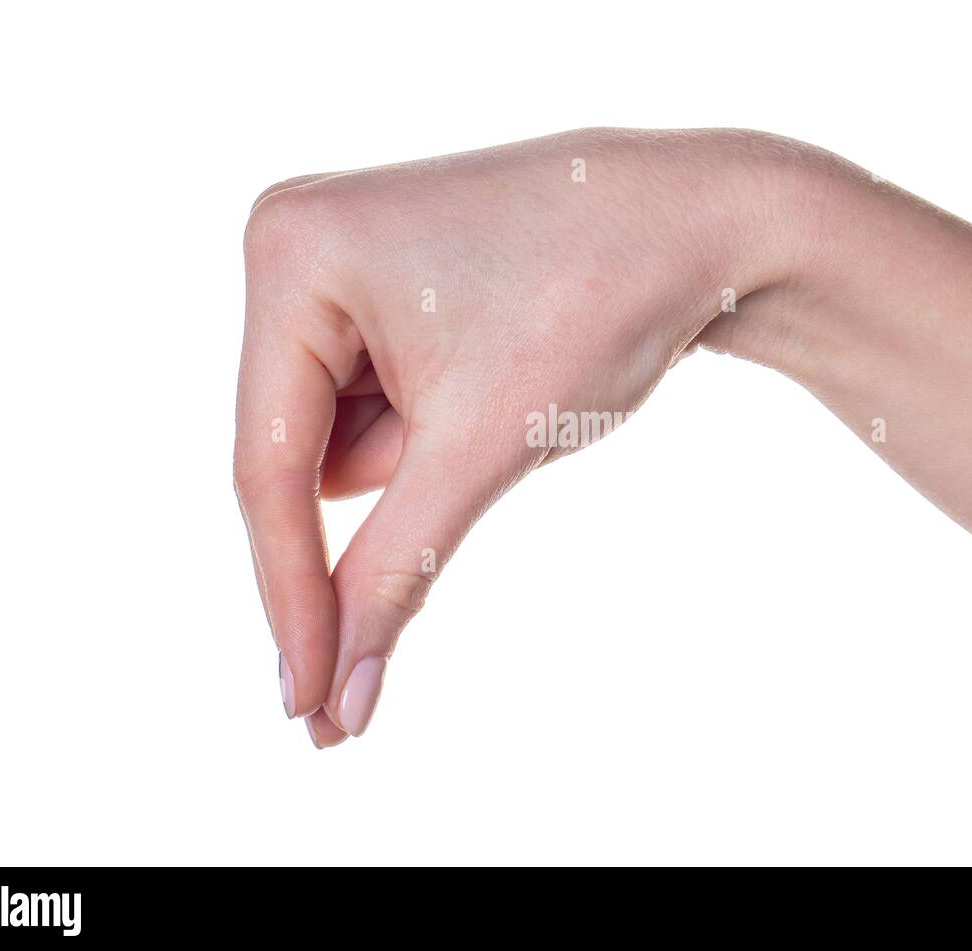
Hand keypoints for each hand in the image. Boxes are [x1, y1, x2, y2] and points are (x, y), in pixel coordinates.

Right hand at [234, 129, 789, 742]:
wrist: (704, 225)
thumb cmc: (597, 304)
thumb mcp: (481, 450)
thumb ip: (393, 574)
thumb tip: (341, 698)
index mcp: (292, 254)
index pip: (267, 466)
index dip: (290, 596)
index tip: (308, 705)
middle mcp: (294, 241)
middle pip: (295, 451)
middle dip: (385, 495)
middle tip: (450, 533)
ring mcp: (338, 256)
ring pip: (341, 435)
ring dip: (419, 459)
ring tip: (510, 391)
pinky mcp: (383, 279)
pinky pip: (376, 400)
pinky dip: (432, 429)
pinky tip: (499, 377)